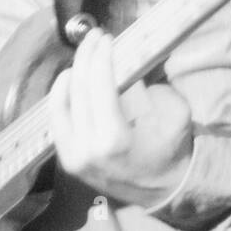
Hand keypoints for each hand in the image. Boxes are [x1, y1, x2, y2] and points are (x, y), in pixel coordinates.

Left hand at [48, 28, 193, 208]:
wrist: (164, 192)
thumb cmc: (172, 151)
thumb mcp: (173, 115)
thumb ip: (151, 86)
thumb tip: (127, 59)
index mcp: (114, 139)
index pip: (99, 85)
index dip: (100, 56)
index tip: (106, 38)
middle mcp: (87, 148)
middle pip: (77, 90)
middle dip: (85, 58)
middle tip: (94, 38)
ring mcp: (73, 157)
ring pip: (59, 104)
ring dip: (69, 75)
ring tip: (82, 56)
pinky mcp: (68, 160)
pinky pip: (57, 121)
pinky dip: (62, 97)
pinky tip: (71, 80)